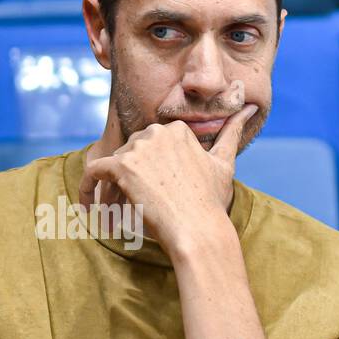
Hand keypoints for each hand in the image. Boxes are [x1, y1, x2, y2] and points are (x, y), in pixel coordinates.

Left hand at [79, 106, 257, 256]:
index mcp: (177, 130)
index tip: (147, 197)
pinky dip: (86, 190)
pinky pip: (91, 173)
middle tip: (129, 212)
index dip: (144, 175)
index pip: (148, 149)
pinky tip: (88, 210)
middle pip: (128, 157)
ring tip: (116, 219)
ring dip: (110, 193)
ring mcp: (138, 148)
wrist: (199, 230)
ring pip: (111, 168)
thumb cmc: (211, 203)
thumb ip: (232, 132)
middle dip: (126, 184)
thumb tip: (251, 108)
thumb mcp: (224, 163)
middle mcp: (156, 132)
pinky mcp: (120, 167)